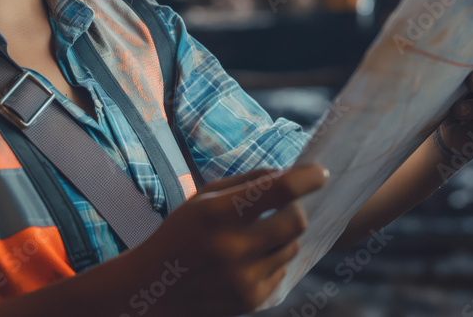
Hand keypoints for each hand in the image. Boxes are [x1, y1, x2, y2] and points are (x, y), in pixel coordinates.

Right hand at [129, 164, 328, 316]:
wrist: (154, 290)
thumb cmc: (181, 233)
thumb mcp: (204, 198)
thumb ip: (247, 182)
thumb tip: (290, 173)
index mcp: (217, 213)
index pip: (280, 190)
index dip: (307, 178)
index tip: (319, 173)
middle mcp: (232, 247)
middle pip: (296, 221)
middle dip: (296, 209)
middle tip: (285, 206)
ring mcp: (243, 278)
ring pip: (292, 246)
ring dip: (283, 236)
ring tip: (257, 236)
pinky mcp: (251, 300)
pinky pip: (282, 270)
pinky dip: (272, 260)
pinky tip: (246, 260)